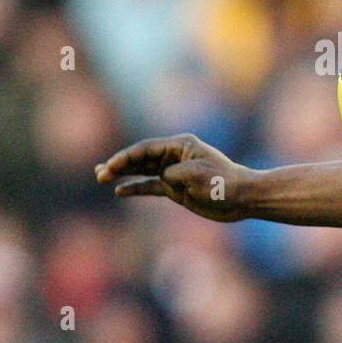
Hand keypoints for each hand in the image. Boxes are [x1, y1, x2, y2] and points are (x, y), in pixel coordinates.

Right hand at [95, 134, 253, 221]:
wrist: (241, 197)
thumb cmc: (223, 182)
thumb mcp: (198, 176)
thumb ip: (175, 174)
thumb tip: (162, 178)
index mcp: (180, 145)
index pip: (146, 149)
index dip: (125, 157)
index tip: (110, 167)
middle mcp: (174, 156)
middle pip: (140, 157)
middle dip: (119, 164)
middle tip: (99, 174)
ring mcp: (173, 171)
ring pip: (142, 170)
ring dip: (123, 174)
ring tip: (101, 177)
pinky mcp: (175, 187)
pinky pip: (150, 185)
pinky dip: (136, 187)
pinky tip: (120, 191)